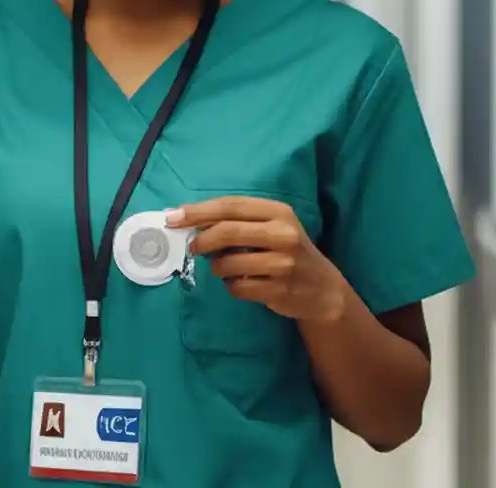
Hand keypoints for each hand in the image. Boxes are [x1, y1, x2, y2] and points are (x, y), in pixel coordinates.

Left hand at [167, 196, 347, 322]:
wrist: (321, 288)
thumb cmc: (287, 251)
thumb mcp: (271, 227)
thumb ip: (237, 221)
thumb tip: (189, 219)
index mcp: (279, 212)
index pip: (231, 206)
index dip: (199, 211)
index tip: (173, 217)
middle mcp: (284, 234)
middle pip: (228, 232)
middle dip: (202, 239)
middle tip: (191, 247)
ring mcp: (283, 263)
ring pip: (229, 264)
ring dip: (218, 267)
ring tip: (225, 268)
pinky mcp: (279, 290)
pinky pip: (238, 288)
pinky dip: (231, 286)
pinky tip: (241, 282)